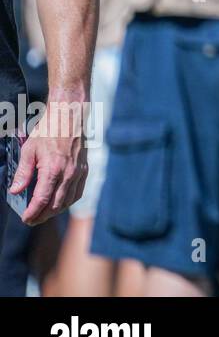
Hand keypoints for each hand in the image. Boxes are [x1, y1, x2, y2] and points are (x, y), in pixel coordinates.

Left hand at [9, 96, 88, 224]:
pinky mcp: (84, 170)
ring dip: (55, 211)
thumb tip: (15, 191)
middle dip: (43, 216)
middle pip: (56, 204)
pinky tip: (59, 203)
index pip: (42, 199)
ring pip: (68, 201)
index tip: (25, 219)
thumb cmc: (48, 131)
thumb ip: (23, 173)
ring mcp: (79, 172)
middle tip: (31, 220)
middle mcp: (69, 173)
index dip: (33, 212)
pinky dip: (68, 202)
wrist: (70, 117)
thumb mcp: (29, 150)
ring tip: (43, 214)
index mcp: (53, 169)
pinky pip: (78, 192)